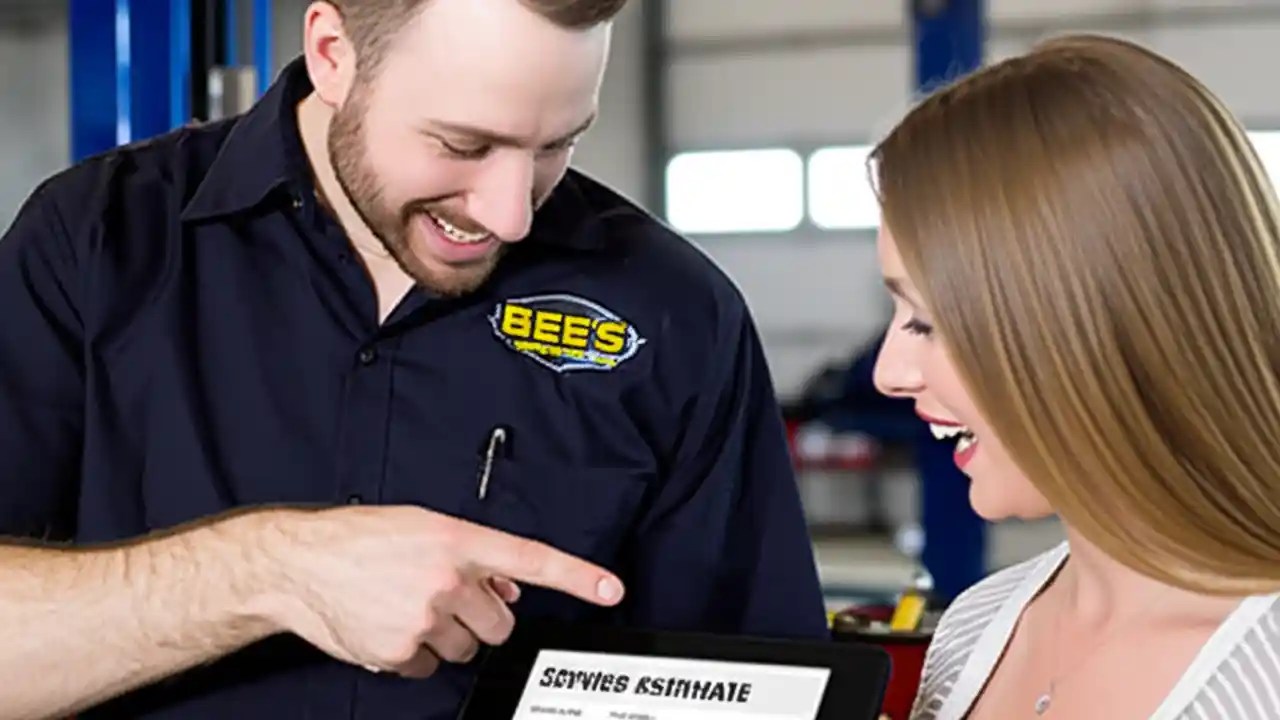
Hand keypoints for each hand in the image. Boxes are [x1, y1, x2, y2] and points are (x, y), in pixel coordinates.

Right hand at [265, 505, 623, 677]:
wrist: (298, 564)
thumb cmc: (358, 539)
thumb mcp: (422, 528)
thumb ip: (471, 554)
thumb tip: (507, 583)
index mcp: (457, 540)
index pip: (531, 560)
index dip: (577, 577)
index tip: (610, 590)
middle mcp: (446, 579)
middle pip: (500, 622)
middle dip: (480, 616)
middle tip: (445, 599)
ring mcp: (424, 618)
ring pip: (466, 647)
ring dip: (446, 635)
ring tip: (407, 606)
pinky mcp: (400, 650)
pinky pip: (428, 667)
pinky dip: (413, 654)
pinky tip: (389, 625)